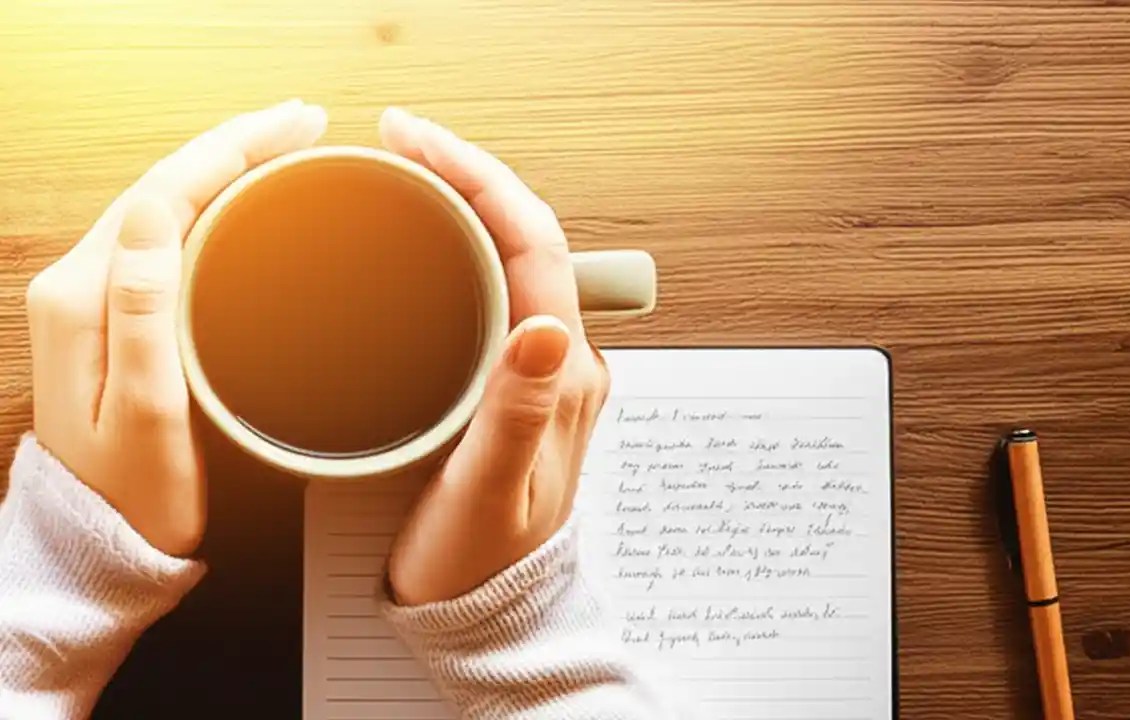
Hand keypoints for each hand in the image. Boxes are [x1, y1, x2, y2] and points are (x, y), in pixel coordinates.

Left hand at [24, 100, 326, 555]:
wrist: (100, 542)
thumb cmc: (133, 495)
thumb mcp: (142, 416)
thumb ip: (142, 318)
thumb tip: (154, 222)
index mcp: (83, 301)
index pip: (160, 195)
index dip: (230, 150)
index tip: (294, 128)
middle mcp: (78, 286)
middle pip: (161, 186)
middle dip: (233, 144)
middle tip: (304, 123)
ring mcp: (91, 298)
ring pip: (163, 205)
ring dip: (222, 167)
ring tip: (283, 144)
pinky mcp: (111, 314)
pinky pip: (162, 237)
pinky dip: (209, 205)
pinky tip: (244, 200)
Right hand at [379, 107, 610, 604]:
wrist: (490, 615)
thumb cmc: (481, 566)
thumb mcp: (490, 493)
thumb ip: (520, 413)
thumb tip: (547, 326)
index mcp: (562, 375)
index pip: (533, 244)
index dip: (478, 178)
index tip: (417, 142)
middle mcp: (563, 362)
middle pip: (526, 235)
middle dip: (468, 174)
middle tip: (401, 141)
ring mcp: (543, 370)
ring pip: (512, 257)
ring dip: (466, 204)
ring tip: (409, 172)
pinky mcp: (518, 384)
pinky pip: (497, 292)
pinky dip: (459, 250)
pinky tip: (423, 243)